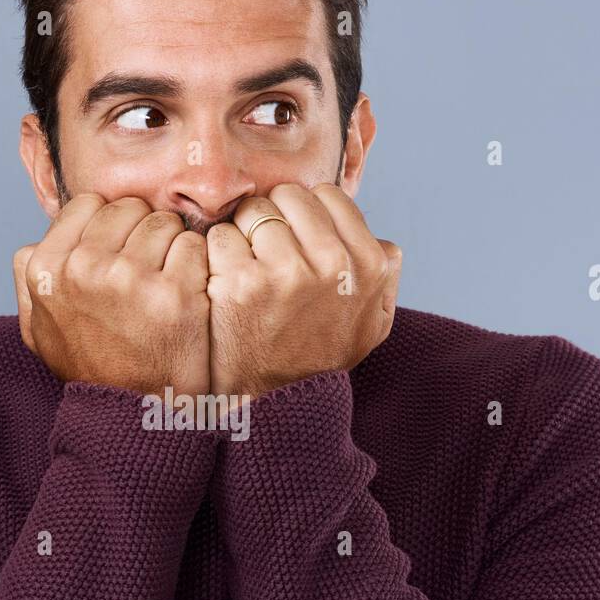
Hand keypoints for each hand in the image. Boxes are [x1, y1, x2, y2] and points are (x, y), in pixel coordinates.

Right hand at [12, 194, 210, 396]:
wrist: (133, 416)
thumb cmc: (90, 367)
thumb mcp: (38, 329)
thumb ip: (29, 281)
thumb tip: (32, 247)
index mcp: (47, 268)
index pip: (90, 204)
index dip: (111, 225)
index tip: (119, 253)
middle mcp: (84, 267)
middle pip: (130, 208)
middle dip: (143, 233)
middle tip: (148, 271)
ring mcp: (130, 279)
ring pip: (165, 223)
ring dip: (173, 248)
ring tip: (167, 284)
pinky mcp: (176, 293)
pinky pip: (195, 247)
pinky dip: (198, 266)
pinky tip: (189, 295)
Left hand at [205, 183, 401, 397]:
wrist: (276, 403)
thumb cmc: (322, 357)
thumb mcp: (373, 321)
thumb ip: (384, 276)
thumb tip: (379, 239)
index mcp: (367, 264)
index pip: (328, 196)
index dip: (306, 213)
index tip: (296, 238)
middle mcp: (331, 263)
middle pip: (288, 196)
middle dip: (274, 217)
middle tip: (267, 252)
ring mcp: (284, 272)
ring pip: (252, 211)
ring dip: (243, 234)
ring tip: (247, 268)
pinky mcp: (239, 283)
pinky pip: (219, 236)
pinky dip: (215, 255)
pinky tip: (224, 282)